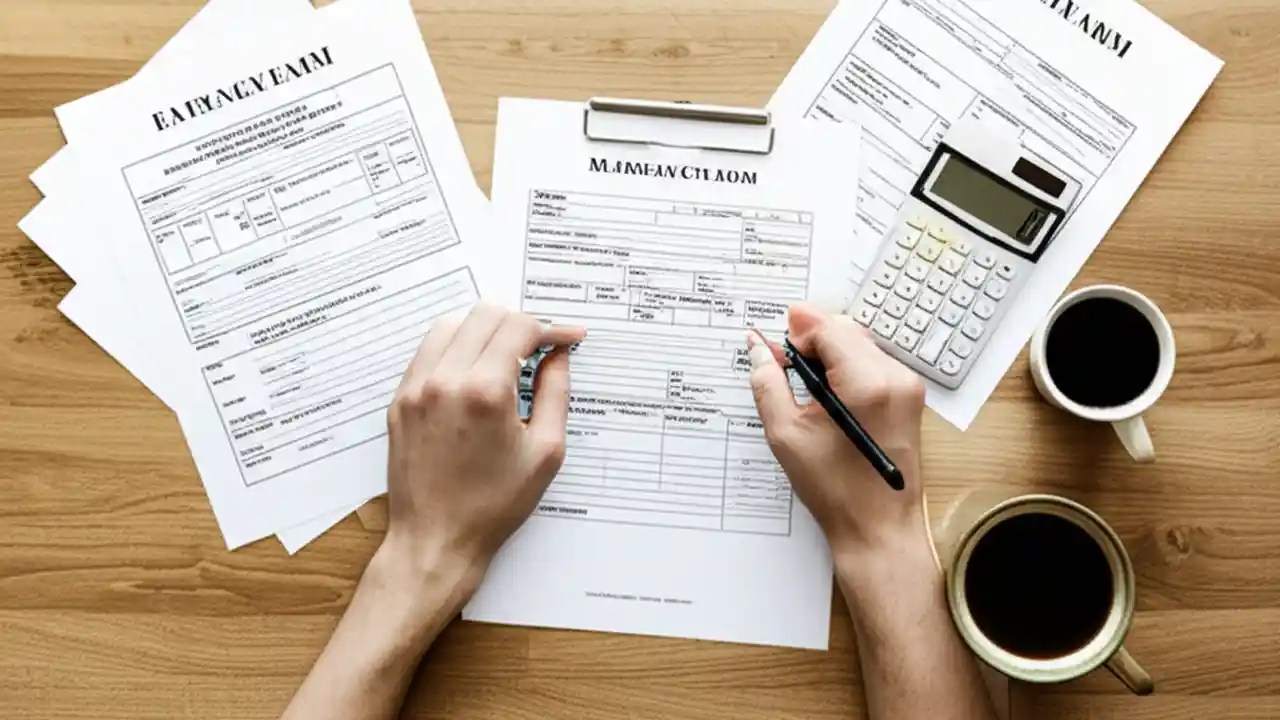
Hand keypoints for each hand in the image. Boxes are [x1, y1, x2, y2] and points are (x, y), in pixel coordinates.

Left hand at [382, 303, 585, 581]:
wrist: (436, 539)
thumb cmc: (493, 505)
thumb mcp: (545, 451)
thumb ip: (555, 393)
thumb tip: (557, 356)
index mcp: (484, 391)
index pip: (519, 327)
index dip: (550, 328)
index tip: (566, 340)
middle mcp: (444, 380)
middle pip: (485, 315)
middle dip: (519, 324)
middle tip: (539, 347)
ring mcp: (416, 388)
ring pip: (451, 324)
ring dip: (483, 330)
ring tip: (505, 356)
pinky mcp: (400, 400)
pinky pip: (427, 351)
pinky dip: (454, 348)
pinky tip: (473, 370)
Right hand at [748, 303, 927, 559]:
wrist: (879, 528)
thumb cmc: (836, 490)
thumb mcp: (786, 434)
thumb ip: (768, 383)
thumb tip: (759, 349)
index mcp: (868, 384)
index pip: (829, 329)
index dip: (799, 332)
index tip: (778, 346)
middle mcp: (895, 378)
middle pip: (847, 330)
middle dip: (814, 338)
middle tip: (786, 361)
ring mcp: (908, 387)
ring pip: (861, 343)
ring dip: (831, 352)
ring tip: (806, 382)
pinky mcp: (910, 397)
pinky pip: (874, 363)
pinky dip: (848, 366)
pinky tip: (830, 393)